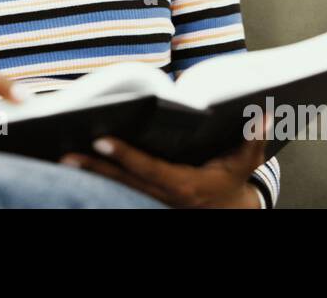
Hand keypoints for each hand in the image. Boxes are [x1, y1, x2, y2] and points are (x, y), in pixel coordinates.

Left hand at [59, 114, 271, 208]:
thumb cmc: (232, 182)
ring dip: (91, 175)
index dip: (124, 155)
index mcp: (185, 186)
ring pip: (117, 189)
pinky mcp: (146, 202)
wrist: (228, 213)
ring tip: (64, 159)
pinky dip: (100, 179)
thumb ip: (252, 140)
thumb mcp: (245, 163)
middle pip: (124, 182)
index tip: (100, 140)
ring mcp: (153, 203)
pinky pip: (119, 190)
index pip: (148, 169)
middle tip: (66, 155)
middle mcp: (165, 198)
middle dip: (95, 168)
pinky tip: (80, 167)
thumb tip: (263, 113)